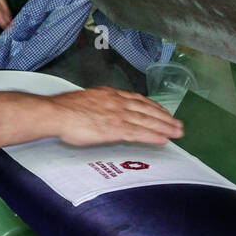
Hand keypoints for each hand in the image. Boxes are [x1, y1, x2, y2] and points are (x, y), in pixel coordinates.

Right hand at [46, 87, 183, 145]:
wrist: (56, 113)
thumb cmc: (64, 109)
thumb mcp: (85, 99)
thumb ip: (98, 104)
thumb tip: (100, 111)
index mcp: (110, 95)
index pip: (137, 99)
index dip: (153, 106)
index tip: (162, 110)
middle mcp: (117, 102)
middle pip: (147, 110)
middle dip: (165, 117)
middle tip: (178, 124)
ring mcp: (117, 115)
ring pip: (147, 121)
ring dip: (164, 127)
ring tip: (177, 133)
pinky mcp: (115, 128)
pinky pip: (139, 133)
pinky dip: (153, 136)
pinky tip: (163, 140)